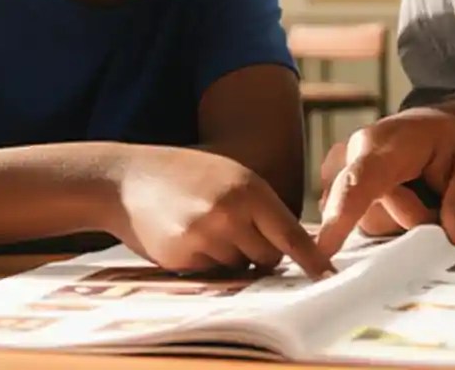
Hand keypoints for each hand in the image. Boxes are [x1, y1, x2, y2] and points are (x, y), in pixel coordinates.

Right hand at [105, 146, 334, 278]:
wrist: (125, 179)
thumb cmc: (183, 175)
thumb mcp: (230, 176)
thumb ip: (260, 206)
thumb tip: (295, 245)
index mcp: (250, 189)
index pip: (292, 234)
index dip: (312, 260)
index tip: (329, 277)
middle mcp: (232, 212)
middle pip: (269, 258)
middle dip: (260, 255)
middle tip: (235, 232)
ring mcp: (206, 235)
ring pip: (239, 268)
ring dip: (229, 257)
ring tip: (204, 227)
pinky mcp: (183, 256)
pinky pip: (211, 273)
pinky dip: (204, 262)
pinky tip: (186, 236)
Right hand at [315, 101, 454, 256]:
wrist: (444, 123)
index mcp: (386, 144)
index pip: (359, 183)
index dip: (340, 218)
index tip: (323, 252)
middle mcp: (353, 154)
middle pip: (367, 216)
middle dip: (406, 221)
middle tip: (436, 205)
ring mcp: (341, 170)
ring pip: (365, 224)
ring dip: (397, 223)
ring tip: (421, 199)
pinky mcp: (337, 187)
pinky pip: (355, 220)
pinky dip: (383, 220)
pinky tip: (402, 202)